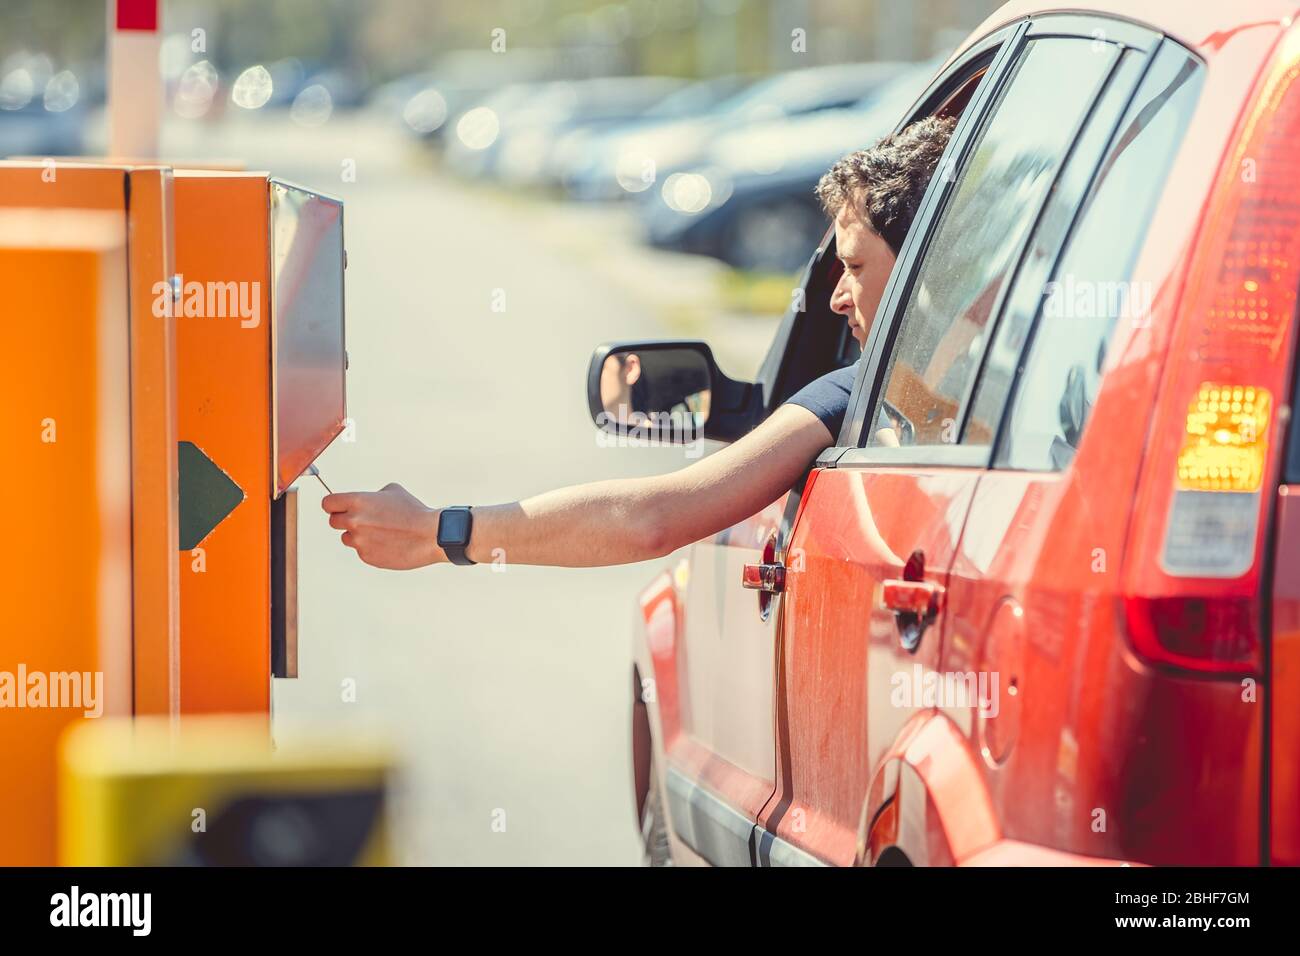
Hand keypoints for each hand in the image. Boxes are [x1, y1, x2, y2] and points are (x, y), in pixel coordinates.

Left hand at [321, 482, 442, 568]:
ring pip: (347, 538)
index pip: (327, 503)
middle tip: (362, 520)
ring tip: (380, 532)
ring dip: (358, 535)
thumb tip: (364, 501)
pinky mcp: (367, 557)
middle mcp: (354, 521)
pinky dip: (371, 547)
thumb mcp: (392, 491)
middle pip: (333, 522)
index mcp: (357, 502)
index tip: (339, 508)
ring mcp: (359, 541)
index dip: (334, 505)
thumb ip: (372, 496)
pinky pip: (362, 551)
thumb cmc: (413, 512)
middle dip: (345, 520)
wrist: (429, 535)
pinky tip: (388, 543)